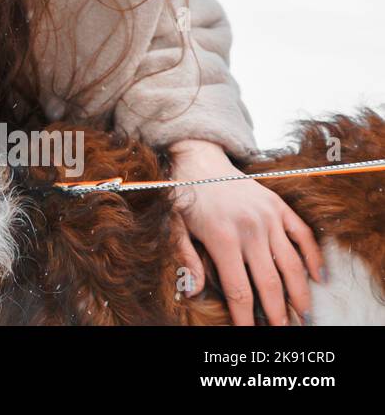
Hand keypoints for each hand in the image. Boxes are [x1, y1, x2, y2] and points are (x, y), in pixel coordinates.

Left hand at [168, 139, 325, 325]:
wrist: (199, 159)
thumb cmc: (184, 195)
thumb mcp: (173, 225)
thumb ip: (185, 258)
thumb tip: (193, 292)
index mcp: (221, 237)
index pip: (238, 288)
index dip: (245, 316)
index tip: (248, 332)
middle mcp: (249, 229)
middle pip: (269, 282)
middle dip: (277, 312)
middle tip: (283, 331)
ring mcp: (268, 217)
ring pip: (291, 264)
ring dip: (300, 292)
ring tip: (303, 314)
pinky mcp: (279, 207)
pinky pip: (303, 235)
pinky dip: (314, 257)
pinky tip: (318, 277)